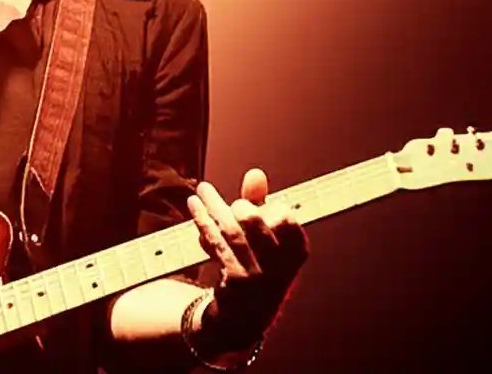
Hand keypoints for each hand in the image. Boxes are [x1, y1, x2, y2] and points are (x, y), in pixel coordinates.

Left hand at [187, 168, 307, 345]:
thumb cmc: (258, 266)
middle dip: (239, 206)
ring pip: (231, 231)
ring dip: (213, 206)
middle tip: (231, 202)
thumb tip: (255, 173)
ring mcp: (257, 276)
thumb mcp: (266, 238)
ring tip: (202, 190)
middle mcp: (281, 267)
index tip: (260, 205)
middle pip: (255, 222)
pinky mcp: (233, 281)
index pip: (287, 220)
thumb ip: (261, 204)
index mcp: (297, 253)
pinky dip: (204, 222)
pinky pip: (216, 244)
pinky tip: (195, 207)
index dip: (272, 208)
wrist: (244, 317)